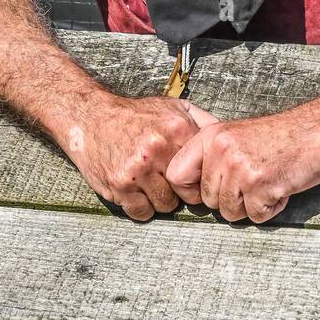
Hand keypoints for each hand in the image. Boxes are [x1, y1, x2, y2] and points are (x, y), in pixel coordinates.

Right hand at [65, 94, 217, 220]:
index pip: (203, 171)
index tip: (191, 179)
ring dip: (159, 199)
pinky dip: (141, 207)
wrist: (91, 118)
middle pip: (185, 193)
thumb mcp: (173, 107)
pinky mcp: (120, 185)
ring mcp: (138, 169)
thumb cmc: (134, 115)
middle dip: (179, 191)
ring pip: (165, 206)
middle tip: (166, 180)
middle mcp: (158, 149)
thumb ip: (202, 121)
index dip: (198, 178)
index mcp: (176, 130)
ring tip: (150, 182)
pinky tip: (136, 190)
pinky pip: (142, 213)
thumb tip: (228, 138)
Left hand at [165, 111, 319, 223]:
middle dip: (231, 200)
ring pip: (230, 212)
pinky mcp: (261, 185)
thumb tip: (190, 190)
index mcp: (212, 136)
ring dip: (251, 205)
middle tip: (252, 182)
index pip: (176, 174)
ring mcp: (241, 168)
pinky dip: (270, 209)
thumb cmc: (281, 136)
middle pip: (208, 200)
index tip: (205, 192)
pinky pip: (256, 217)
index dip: (189, 191)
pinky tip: (279, 187)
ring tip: (267, 182)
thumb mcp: (237, 135)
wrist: (318, 130)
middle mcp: (222, 150)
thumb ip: (212, 157)